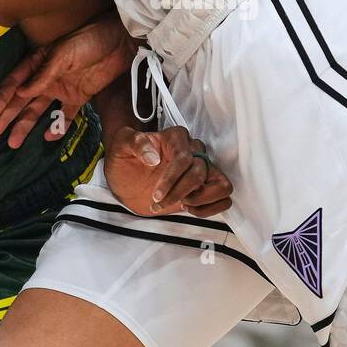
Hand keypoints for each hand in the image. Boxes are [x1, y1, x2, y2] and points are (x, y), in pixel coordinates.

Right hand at [0, 15, 134, 148]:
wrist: (119, 42)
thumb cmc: (87, 41)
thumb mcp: (63, 55)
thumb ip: (43, 75)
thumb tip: (20, 93)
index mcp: (37, 63)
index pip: (15, 83)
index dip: (2, 98)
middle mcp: (45, 78)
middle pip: (22, 101)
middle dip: (7, 116)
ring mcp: (61, 89)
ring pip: (38, 111)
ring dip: (25, 125)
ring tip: (13, 143)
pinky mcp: (78, 98)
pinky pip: (65, 116)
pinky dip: (56, 126)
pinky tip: (47, 137)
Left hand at [104, 125, 232, 217]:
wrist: (126, 176)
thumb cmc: (125, 157)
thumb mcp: (122, 145)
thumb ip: (135, 143)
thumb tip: (154, 157)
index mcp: (176, 138)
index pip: (185, 158)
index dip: (172, 179)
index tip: (156, 194)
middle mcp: (194, 151)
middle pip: (200, 173)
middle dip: (180, 192)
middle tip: (159, 203)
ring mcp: (202, 171)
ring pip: (222, 185)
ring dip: (201, 200)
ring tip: (181, 204)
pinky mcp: (205, 189)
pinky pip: (224, 199)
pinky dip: (210, 209)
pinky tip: (188, 208)